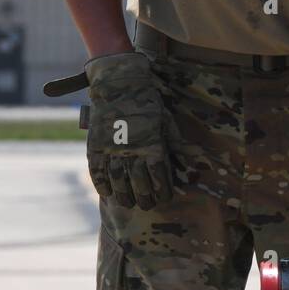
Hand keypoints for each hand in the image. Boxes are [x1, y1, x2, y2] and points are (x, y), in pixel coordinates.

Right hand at [85, 51, 174, 209]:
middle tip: (147, 205)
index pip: (159, 176)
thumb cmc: (148, 102)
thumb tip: (192, 162)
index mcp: (152, 145)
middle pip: (139, 183)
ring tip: (128, 204)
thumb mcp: (167, 121)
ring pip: (118, 181)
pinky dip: (101, 185)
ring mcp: (112, 150)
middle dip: (144, 197)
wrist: (120, 84)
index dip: (162, 190)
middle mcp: (133, 151)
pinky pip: (97, 172)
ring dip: (123, 195)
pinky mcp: (96, 146)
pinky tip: (107, 193)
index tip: (164, 198)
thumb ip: (177, 144)